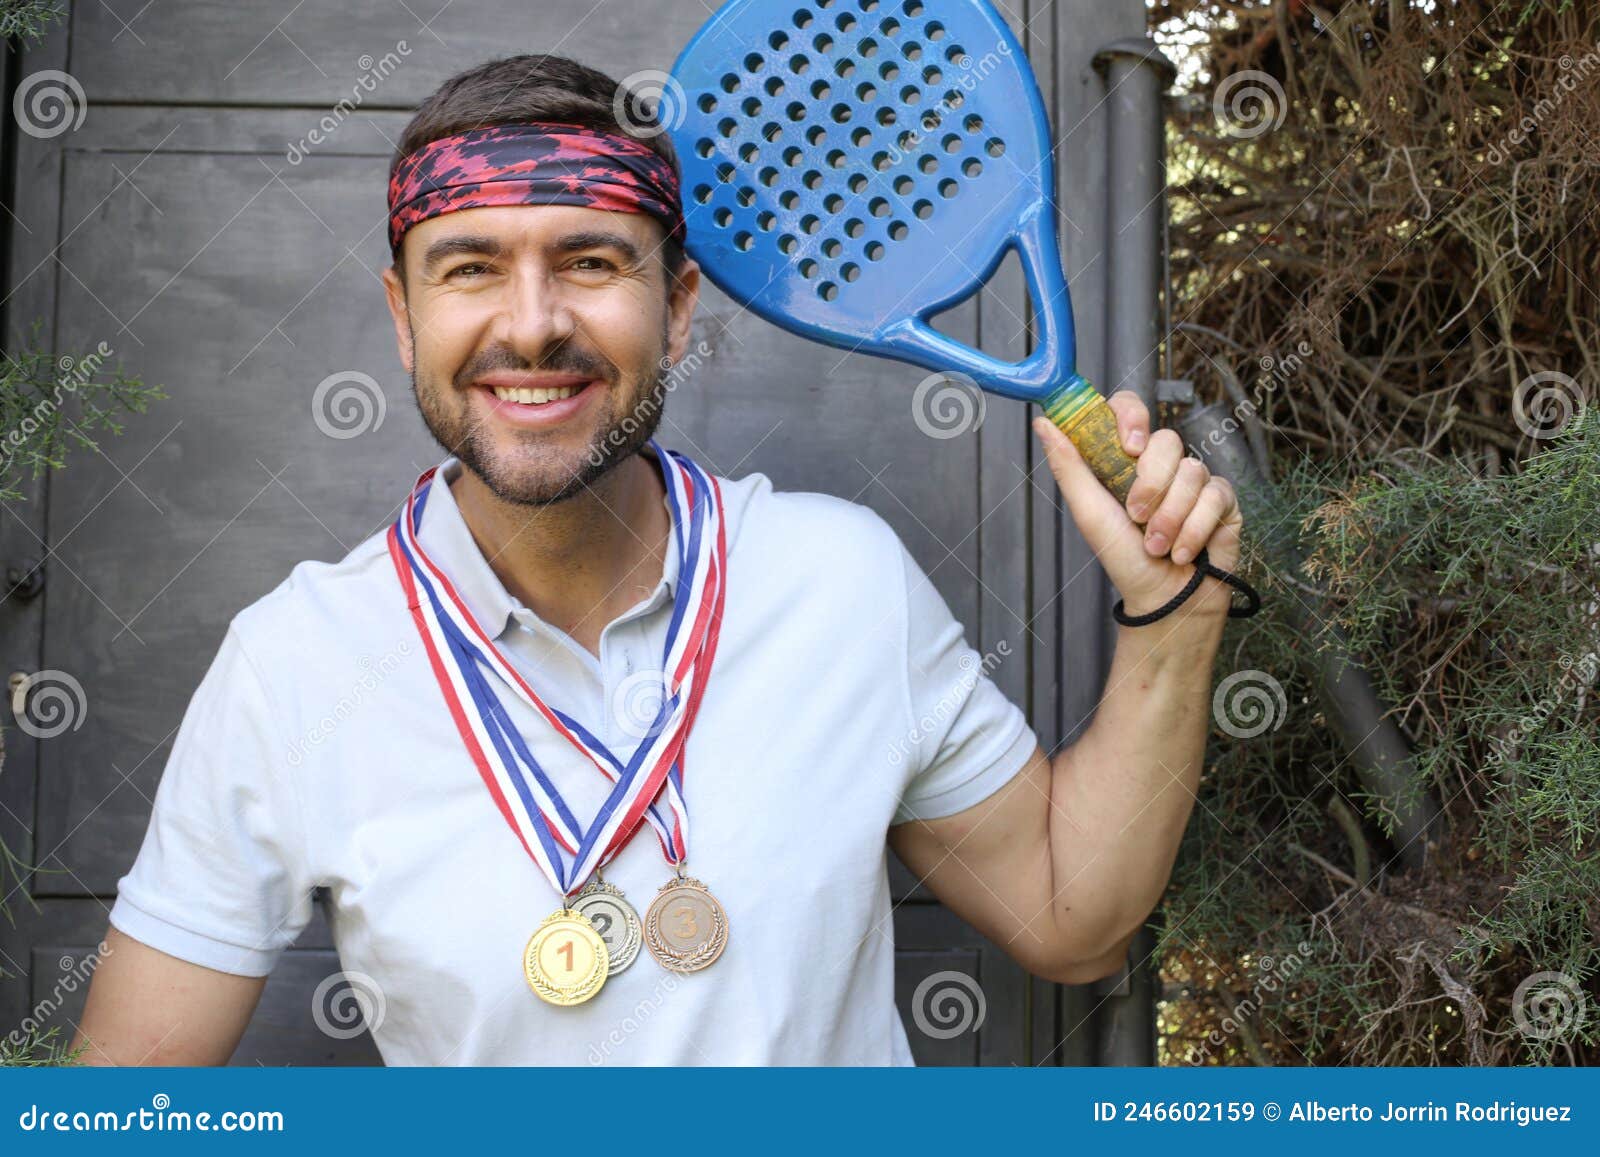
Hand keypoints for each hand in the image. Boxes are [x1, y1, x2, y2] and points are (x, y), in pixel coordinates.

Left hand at [1032, 391, 1242, 619]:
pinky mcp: (1223, 501)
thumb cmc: (1124, 560)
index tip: (1129, 447)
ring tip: (1157, 547)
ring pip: (1192, 470)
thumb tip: (1043, 423)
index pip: (1131, 410)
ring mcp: (1194, 481)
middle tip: (1136, 519)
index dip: (1133, 418)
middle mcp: (1162, 466)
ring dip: (1170, 517)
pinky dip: (1195, 529)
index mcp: (1126, 461)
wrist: (1162, 601)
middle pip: (1167, 440)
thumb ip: (1070, 467)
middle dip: (1151, 486)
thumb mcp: (1089, 513)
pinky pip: (1216, 495)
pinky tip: (1183, 552)